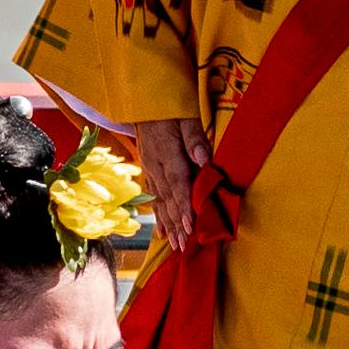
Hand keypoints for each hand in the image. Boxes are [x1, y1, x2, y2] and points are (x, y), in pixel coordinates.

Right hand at [130, 115, 210, 256]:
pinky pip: (153, 197)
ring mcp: (150, 170)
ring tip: (175, 245)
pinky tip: (162, 231)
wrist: (144, 102)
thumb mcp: (186, 118)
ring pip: (159, 202)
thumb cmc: (170, 109)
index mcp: (167, 154)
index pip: (177, 184)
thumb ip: (195, 138)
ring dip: (167, 225)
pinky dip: (158, 215)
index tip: (190, 226)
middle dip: (176, 224)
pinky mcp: (148, 171)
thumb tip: (203, 159)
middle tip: (184, 246)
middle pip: (167, 200)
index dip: (183, 206)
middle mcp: (156, 166)